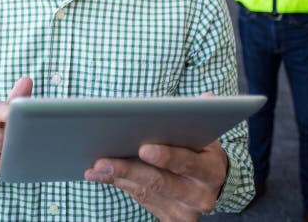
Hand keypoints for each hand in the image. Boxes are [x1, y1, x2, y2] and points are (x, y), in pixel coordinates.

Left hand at [85, 94, 227, 220]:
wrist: (213, 185)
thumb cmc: (202, 152)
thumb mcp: (206, 135)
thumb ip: (199, 116)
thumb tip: (206, 97)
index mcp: (212, 170)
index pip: (188, 163)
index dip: (167, 157)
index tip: (143, 149)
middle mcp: (201, 195)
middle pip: (161, 182)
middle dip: (129, 170)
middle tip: (103, 161)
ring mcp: (185, 211)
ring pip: (145, 192)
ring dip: (117, 177)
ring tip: (95, 166)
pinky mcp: (171, 219)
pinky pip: (140, 200)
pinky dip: (118, 184)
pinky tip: (99, 175)